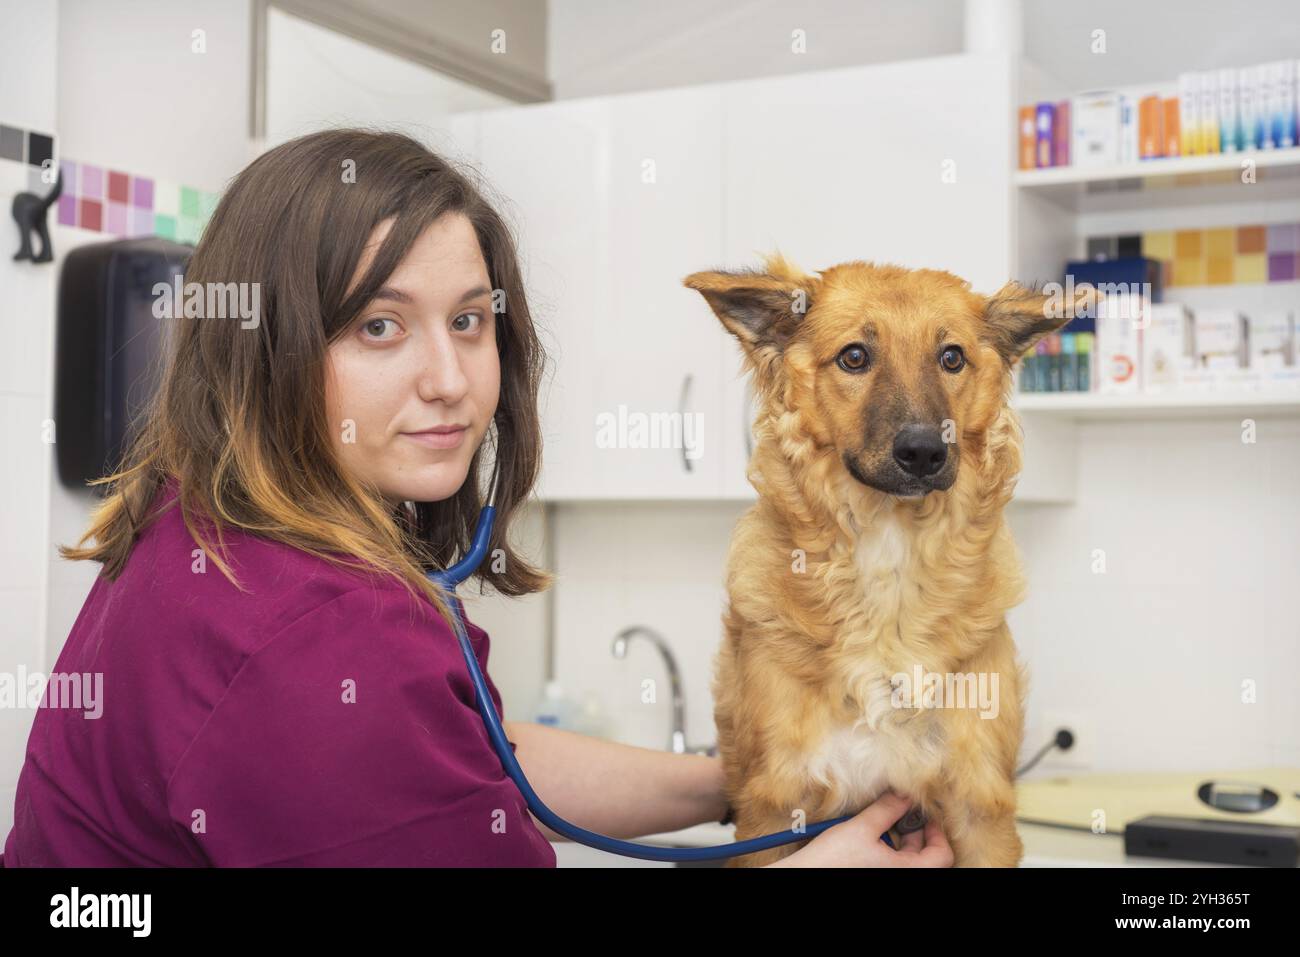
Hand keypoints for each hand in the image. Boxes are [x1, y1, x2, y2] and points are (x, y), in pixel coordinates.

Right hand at [768, 791, 953, 867]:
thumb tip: (907, 793)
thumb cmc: (833, 859)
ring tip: (884, 817)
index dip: (938, 832)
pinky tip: (870, 831)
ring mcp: (886, 875)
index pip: (942, 856)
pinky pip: (891, 861)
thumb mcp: (862, 828)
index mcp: (907, 871)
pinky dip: (887, 845)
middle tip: (903, 809)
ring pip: (907, 858)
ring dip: (900, 837)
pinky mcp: (873, 872)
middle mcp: (900, 876)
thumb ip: (888, 809)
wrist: (805, 874)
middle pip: (925, 856)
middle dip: (916, 830)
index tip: (924, 814)